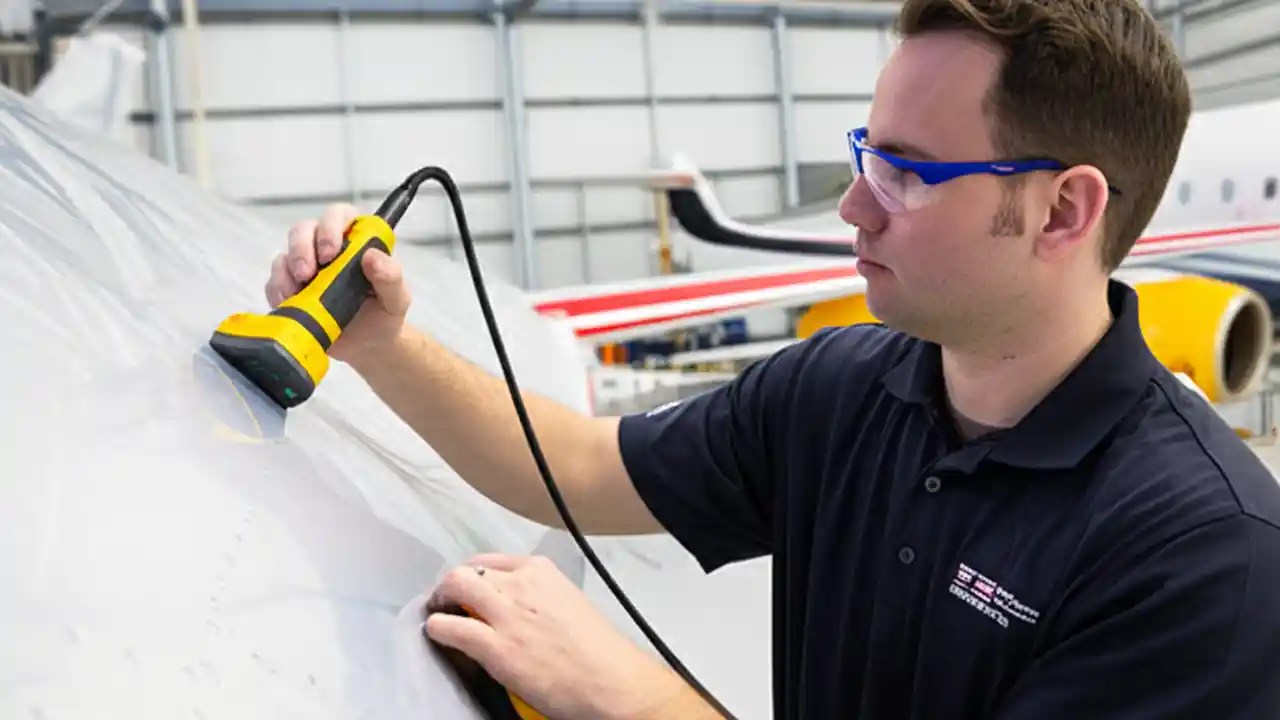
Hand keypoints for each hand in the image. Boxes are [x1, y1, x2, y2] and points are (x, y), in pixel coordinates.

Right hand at [263, 202, 411, 368]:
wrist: (367, 349)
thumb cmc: (384, 316)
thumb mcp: (397, 299)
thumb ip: (391, 276)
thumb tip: (372, 255)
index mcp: (356, 241)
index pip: (339, 215)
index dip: (331, 226)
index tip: (331, 252)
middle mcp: (327, 248)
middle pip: (304, 229)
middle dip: (301, 248)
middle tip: (307, 274)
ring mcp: (306, 268)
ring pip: (285, 254)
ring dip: (286, 272)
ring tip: (296, 293)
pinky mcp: (290, 289)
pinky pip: (274, 282)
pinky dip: (277, 292)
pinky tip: (288, 304)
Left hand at [423, 554, 700, 719]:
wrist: (611, 681)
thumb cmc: (598, 652)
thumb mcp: (568, 604)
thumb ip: (539, 597)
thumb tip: (517, 607)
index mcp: (542, 573)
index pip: (491, 560)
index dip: (472, 574)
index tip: (467, 585)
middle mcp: (522, 585)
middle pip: (466, 571)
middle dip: (450, 585)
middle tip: (445, 600)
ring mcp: (507, 614)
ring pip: (453, 587)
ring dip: (439, 601)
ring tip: (438, 614)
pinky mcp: (496, 646)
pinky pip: (449, 627)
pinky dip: (437, 629)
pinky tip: (439, 635)